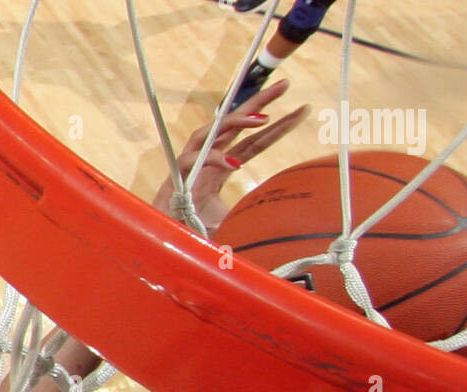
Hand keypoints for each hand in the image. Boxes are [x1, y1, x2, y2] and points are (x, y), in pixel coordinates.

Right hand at [152, 79, 309, 237]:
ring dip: (239, 121)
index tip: (302, 110)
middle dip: (261, 101)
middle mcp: (210, 154)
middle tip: (285, 84)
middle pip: (238, 122)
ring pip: (217, 130)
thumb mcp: (229, 218)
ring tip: (264, 118)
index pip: (255, 140)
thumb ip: (246, 216)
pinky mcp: (179, 172)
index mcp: (224, 163)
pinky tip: (235, 162)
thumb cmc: (192, 224)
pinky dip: (216, 158)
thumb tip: (272, 226)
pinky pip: (198, 158)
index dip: (278, 125)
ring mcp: (194, 160)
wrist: (164, 233)